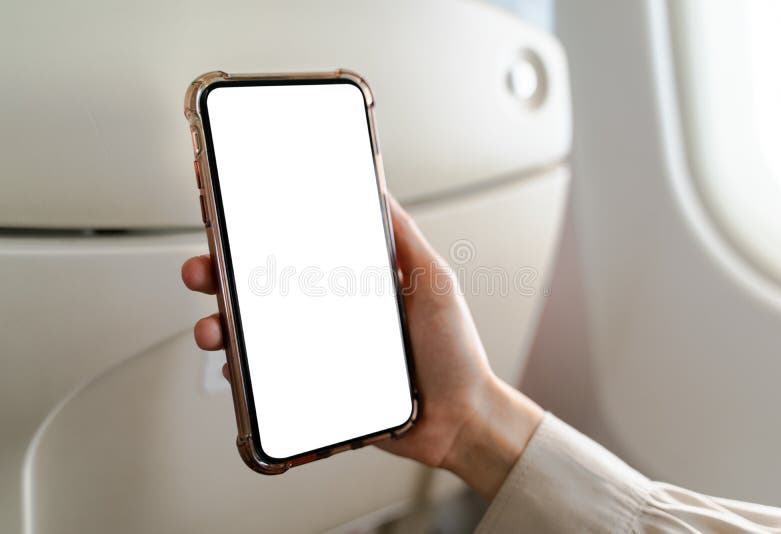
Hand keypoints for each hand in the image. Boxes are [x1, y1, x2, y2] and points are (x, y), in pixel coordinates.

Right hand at [181, 195, 542, 498]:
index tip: (228, 214)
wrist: (459, 419)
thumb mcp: (435, 283)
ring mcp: (317, 350)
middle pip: (262, 288)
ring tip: (214, 327)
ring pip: (255, 332)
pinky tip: (234, 364)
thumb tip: (378, 191)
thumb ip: (406, 239)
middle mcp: (328, 313)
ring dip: (221, 324)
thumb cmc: (453, 353)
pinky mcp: (313, 387)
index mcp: (352, 283)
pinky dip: (242, 370)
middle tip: (203, 269)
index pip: (296, 249)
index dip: (259, 232)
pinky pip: (266, 378)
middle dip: (221, 275)